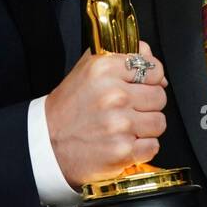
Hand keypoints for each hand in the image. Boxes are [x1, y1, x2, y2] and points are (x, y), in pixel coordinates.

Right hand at [44, 40, 168, 187]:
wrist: (47, 143)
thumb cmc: (69, 106)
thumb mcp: (89, 68)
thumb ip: (123, 55)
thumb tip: (155, 65)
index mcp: (104, 69)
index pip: (154, 69)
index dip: (151, 79)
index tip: (142, 86)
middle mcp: (113, 95)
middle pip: (159, 97)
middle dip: (148, 104)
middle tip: (129, 109)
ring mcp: (119, 124)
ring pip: (159, 122)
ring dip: (146, 127)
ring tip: (125, 127)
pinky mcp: (122, 151)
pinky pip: (153, 146)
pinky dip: (141, 148)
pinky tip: (123, 143)